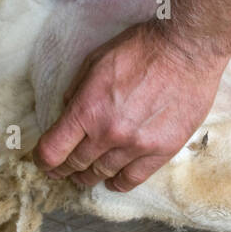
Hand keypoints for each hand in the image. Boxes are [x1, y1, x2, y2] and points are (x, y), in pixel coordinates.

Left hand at [32, 22, 224, 191]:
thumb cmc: (142, 48)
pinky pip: (132, 179)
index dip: (42, 160)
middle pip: (75, 164)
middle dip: (64, 168)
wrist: (187, 49)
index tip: (43, 161)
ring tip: (87, 174)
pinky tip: (113, 180)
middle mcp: (108, 133)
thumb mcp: (96, 60)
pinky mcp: (161, 151)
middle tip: (63, 168)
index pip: (52, 151)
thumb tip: (67, 111)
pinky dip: (118, 183)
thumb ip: (77, 90)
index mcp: (87, 109)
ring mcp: (136, 145)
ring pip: (102, 174)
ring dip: (90, 176)